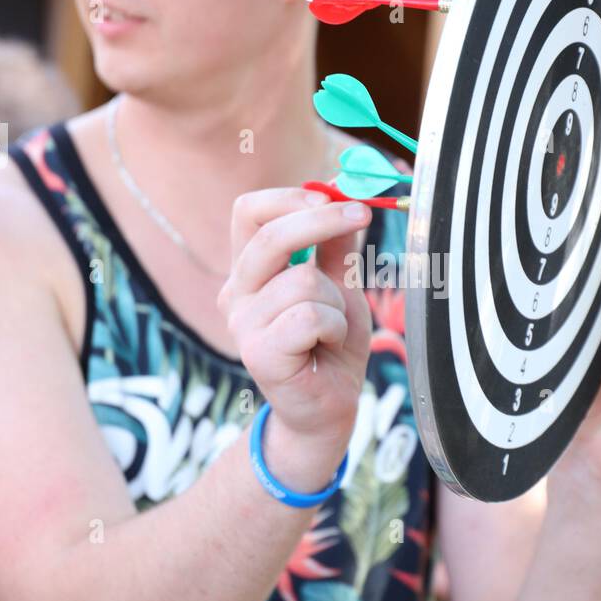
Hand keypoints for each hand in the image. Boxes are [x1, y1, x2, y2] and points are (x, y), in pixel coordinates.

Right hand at [217, 187, 372, 445]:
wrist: (327, 410)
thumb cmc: (330, 346)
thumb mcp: (340, 285)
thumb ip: (337, 244)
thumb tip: (344, 190)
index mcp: (250, 270)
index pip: (249, 212)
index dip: (291, 197)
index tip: (337, 198)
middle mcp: (237, 292)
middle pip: (270, 235)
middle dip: (323, 220)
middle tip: (362, 215)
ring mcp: (243, 324)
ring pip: (304, 281)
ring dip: (336, 302)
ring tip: (331, 329)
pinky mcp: (259, 353)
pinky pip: (310, 316)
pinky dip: (333, 327)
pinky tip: (325, 347)